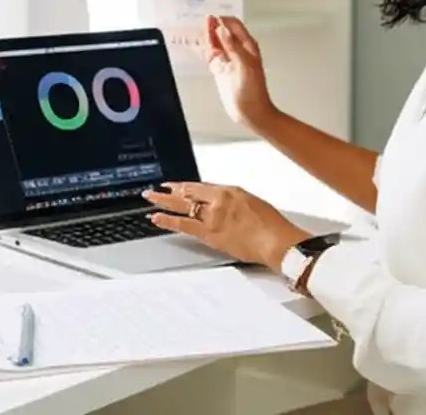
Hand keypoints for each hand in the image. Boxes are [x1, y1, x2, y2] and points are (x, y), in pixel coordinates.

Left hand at [143, 182, 307, 270]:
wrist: (275, 240)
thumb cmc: (270, 224)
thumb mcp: (250, 202)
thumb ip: (231, 200)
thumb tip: (220, 202)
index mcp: (228, 191)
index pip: (200, 186)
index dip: (185, 186)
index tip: (174, 185)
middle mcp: (217, 201)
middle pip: (187, 193)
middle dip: (169, 191)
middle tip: (155, 190)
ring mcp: (211, 216)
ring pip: (181, 206)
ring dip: (163, 202)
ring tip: (150, 199)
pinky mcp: (209, 233)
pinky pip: (183, 225)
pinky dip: (168, 220)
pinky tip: (156, 218)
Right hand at [203, 16, 276, 130]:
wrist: (251, 112)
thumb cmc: (253, 90)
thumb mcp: (244, 65)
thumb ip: (232, 47)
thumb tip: (222, 29)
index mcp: (247, 46)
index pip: (234, 26)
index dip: (223, 19)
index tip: (212, 16)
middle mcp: (238, 50)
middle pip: (224, 32)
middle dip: (214, 25)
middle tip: (203, 18)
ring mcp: (229, 60)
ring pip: (217, 43)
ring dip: (209, 36)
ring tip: (200, 27)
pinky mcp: (221, 70)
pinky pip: (212, 55)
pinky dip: (206, 49)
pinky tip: (201, 44)